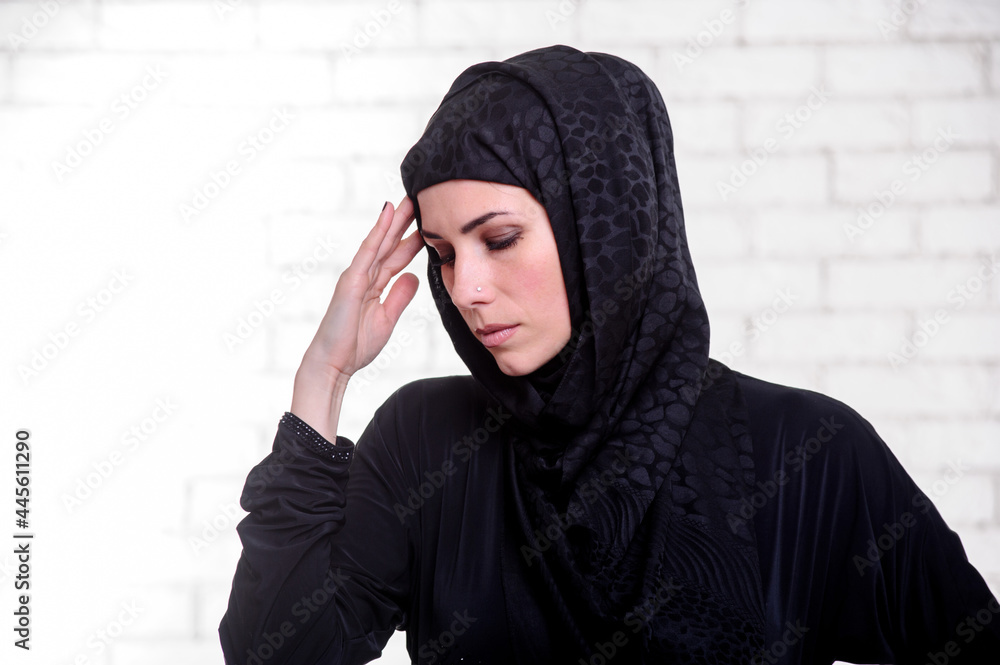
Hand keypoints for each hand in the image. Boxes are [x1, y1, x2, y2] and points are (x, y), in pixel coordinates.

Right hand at [296, 198, 422, 389]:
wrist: (333, 364)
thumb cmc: (355, 345)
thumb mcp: (387, 318)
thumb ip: (399, 296)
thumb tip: (413, 276)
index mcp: (375, 285)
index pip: (398, 256)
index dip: (413, 238)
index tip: (430, 222)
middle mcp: (365, 275)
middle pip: (390, 242)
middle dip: (406, 221)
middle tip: (422, 198)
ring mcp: (357, 275)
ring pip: (380, 241)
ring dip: (395, 218)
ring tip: (410, 197)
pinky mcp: (351, 281)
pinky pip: (368, 252)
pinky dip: (378, 232)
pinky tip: (388, 214)